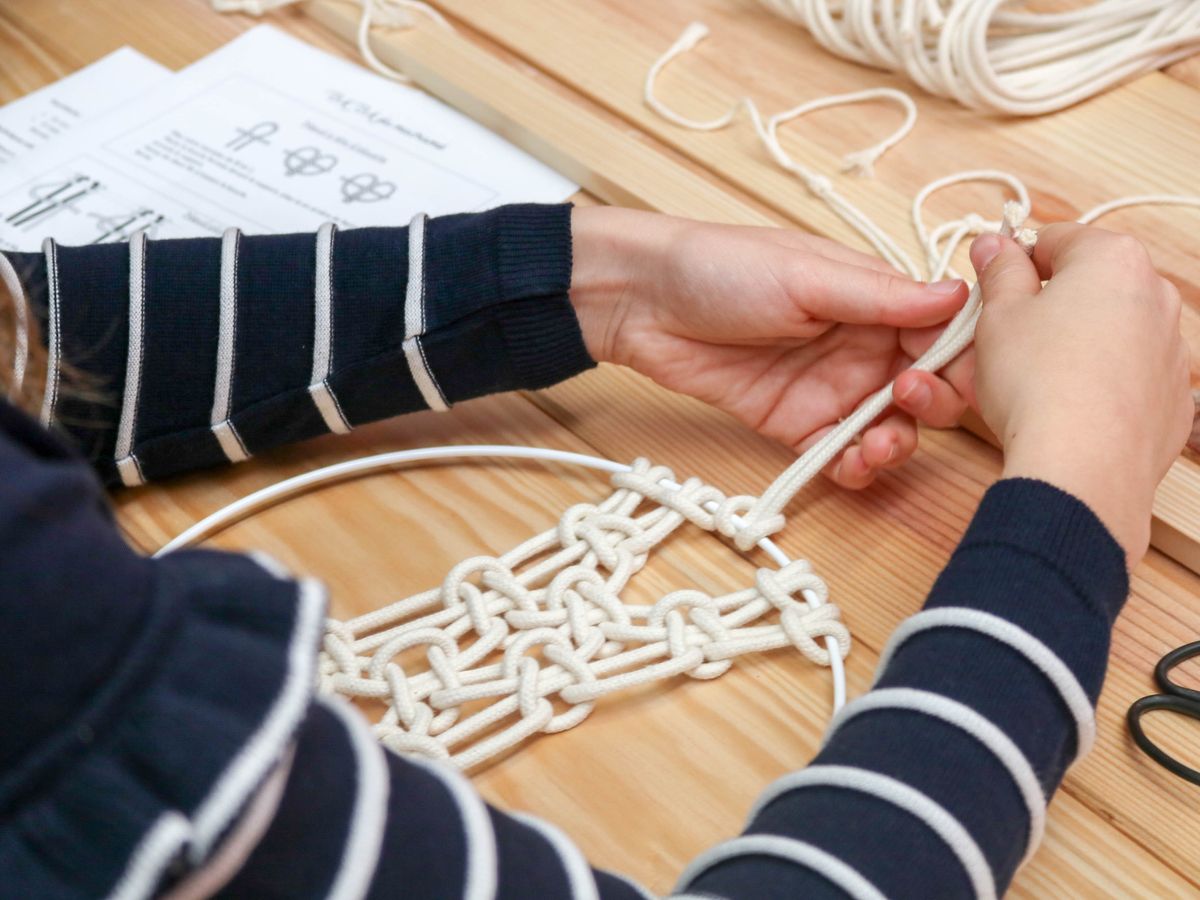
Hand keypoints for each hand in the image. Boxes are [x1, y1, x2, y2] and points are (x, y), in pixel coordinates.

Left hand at [568, 206, 970, 488]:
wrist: (642, 302)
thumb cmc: (720, 266)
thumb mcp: (805, 274)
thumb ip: (880, 297)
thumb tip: (958, 294)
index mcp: (873, 298)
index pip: (940, 333)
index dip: (961, 359)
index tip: (966, 378)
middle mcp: (860, 344)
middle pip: (924, 387)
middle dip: (932, 404)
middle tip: (906, 399)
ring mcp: (828, 387)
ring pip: (887, 428)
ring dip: (896, 444)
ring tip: (876, 445)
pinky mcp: (794, 423)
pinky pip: (838, 454)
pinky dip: (853, 467)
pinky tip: (851, 465)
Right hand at [968, 224, 1192, 566]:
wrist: (1081, 465)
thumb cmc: (1037, 383)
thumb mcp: (997, 315)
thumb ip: (999, 272)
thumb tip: (996, 246)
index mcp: (1112, 259)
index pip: (1054, 239)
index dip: (1014, 264)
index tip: (991, 288)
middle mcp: (1155, 295)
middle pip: (1088, 285)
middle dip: (1047, 306)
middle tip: (1006, 340)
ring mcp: (1172, 348)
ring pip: (1111, 332)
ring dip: (1075, 344)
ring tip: (1034, 382)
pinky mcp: (1173, 398)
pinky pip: (1129, 377)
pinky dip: (1102, 384)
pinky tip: (1069, 410)